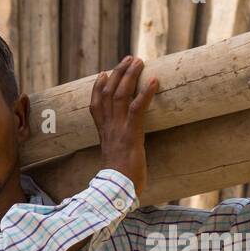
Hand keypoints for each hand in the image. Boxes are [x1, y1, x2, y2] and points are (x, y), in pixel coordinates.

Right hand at [90, 54, 155, 196]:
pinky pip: (137, 108)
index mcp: (103, 134)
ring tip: (139, 61)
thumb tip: (121, 158)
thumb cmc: (118, 183)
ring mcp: (119, 130)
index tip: (103, 73)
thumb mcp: (114, 164)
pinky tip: (154, 81)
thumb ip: (116, 155)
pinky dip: (145, 93)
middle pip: (108, 93)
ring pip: (120, 95)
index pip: (95, 105)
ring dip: (130, 75)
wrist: (117, 192)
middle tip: (129, 59)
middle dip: (118, 73)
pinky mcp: (131, 134)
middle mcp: (108, 128)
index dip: (98, 87)